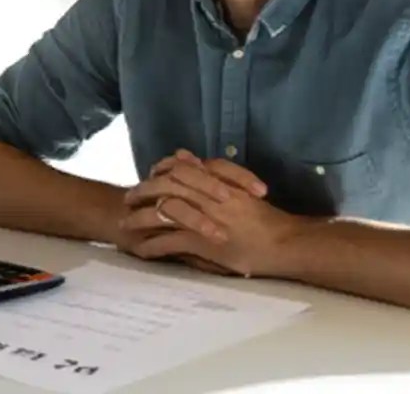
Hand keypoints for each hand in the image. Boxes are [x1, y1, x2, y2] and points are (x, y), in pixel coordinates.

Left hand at [120, 153, 307, 277]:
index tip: (150, 174)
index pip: (182, 169)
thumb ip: (215, 175)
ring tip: (125, 225)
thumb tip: (187, 159)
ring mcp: (204, 219)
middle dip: (143, 191)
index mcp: (218, 182)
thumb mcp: (241, 190)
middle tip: (127, 198)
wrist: (284, 243)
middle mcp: (209, 196)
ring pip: (162, 213)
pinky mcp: (203, 243)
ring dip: (139, 219)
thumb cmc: (267, 220)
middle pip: (166, 187)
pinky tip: (141, 251)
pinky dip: (153, 246)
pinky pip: (170, 242)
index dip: (162, 170)